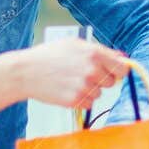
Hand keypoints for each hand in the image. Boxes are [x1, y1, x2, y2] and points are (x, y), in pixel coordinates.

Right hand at [0, 38, 130, 114]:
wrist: (26, 72)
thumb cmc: (49, 56)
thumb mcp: (74, 45)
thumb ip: (100, 51)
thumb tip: (123, 58)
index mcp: (94, 53)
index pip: (122, 68)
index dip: (118, 71)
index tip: (112, 73)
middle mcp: (92, 70)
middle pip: (111, 83)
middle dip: (101, 80)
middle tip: (82, 75)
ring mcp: (84, 86)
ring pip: (99, 94)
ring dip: (89, 90)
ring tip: (70, 81)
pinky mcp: (76, 100)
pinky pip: (89, 104)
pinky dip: (81, 100)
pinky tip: (67, 90)